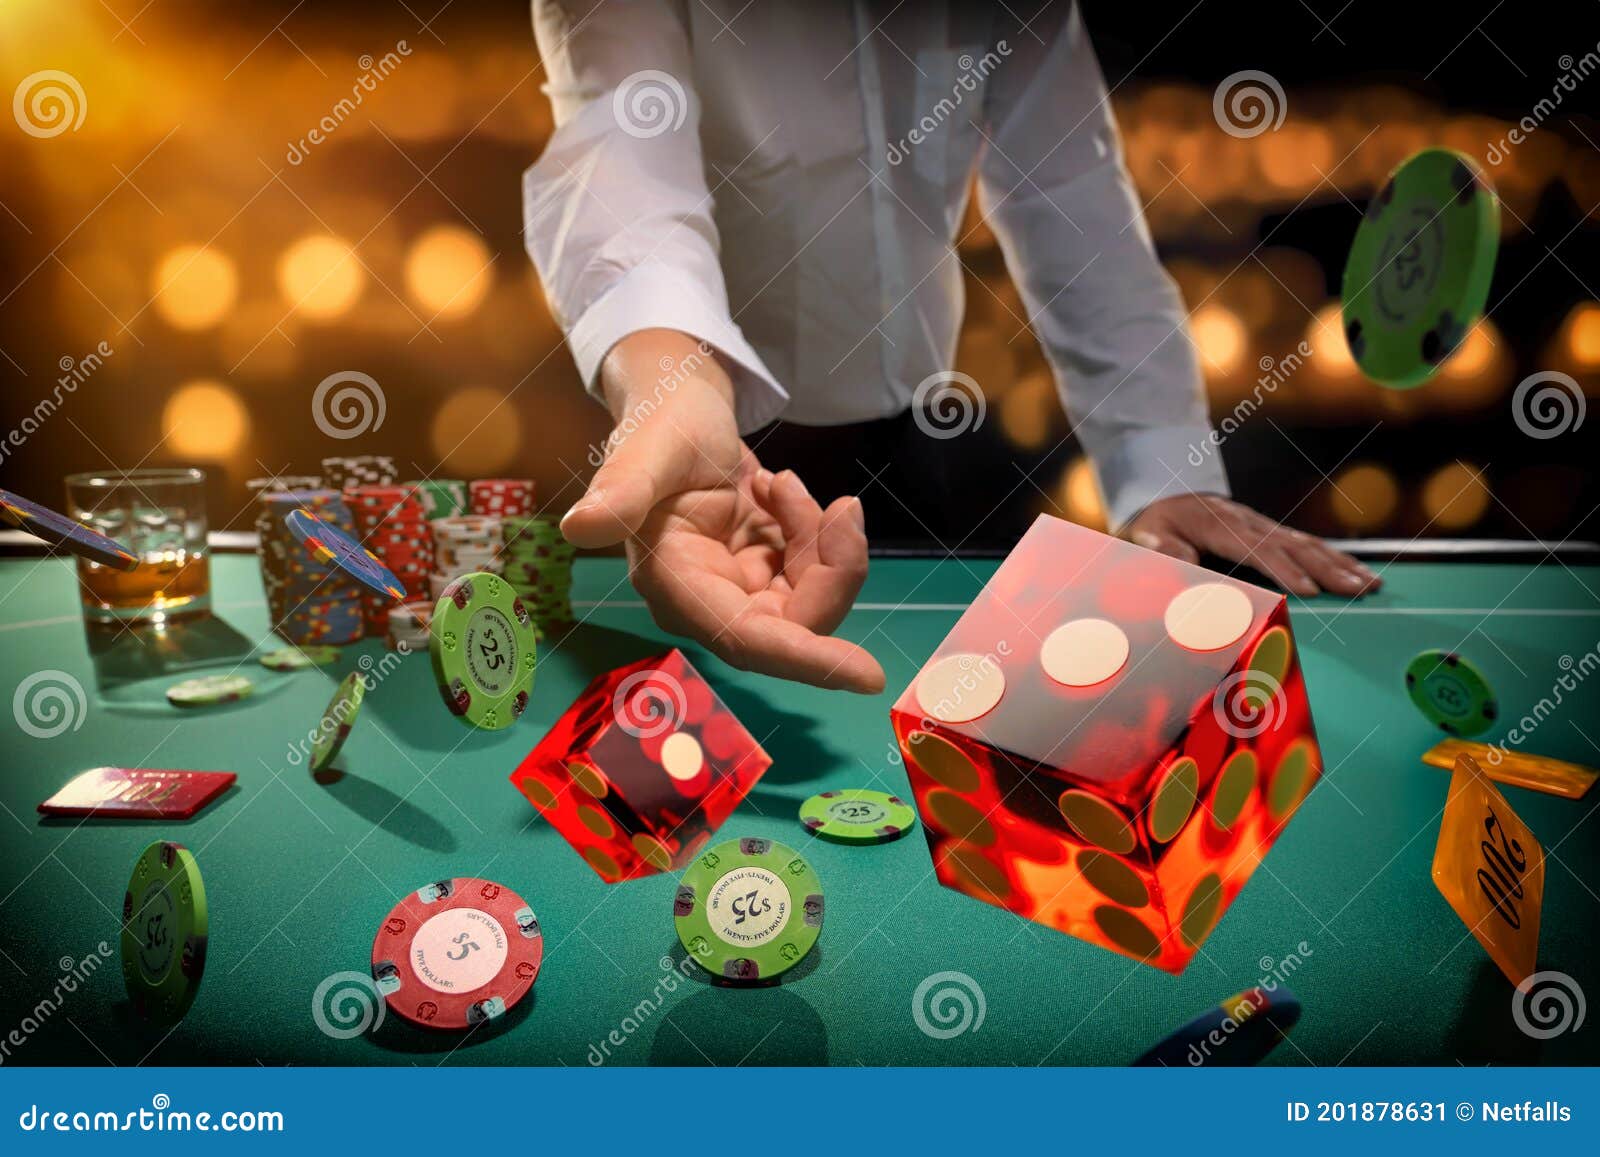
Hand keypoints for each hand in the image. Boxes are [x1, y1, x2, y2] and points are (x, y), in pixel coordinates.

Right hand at [561, 330, 884, 692]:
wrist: (681, 404)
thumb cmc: (660, 421)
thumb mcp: (645, 447)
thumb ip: (622, 489)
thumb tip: (579, 527)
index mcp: (674, 584)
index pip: (746, 639)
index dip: (805, 660)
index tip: (869, 676)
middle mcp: (707, 601)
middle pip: (795, 623)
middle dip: (833, 570)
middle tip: (843, 508)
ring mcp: (739, 589)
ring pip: (813, 595)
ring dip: (820, 537)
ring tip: (779, 483)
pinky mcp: (764, 572)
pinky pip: (815, 567)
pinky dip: (814, 527)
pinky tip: (774, 489)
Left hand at [1123, 493, 1380, 597]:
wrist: (1168, 497)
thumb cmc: (1159, 524)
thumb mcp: (1150, 535)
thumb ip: (1166, 550)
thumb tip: (1184, 562)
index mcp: (1220, 527)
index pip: (1258, 549)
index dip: (1285, 570)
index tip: (1309, 590)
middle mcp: (1250, 524)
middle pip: (1294, 547)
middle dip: (1329, 570)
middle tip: (1358, 591)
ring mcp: (1265, 527)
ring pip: (1309, 545)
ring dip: (1342, 566)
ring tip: (1372, 585)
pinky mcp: (1273, 533)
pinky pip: (1309, 545)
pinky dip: (1337, 559)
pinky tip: (1360, 573)